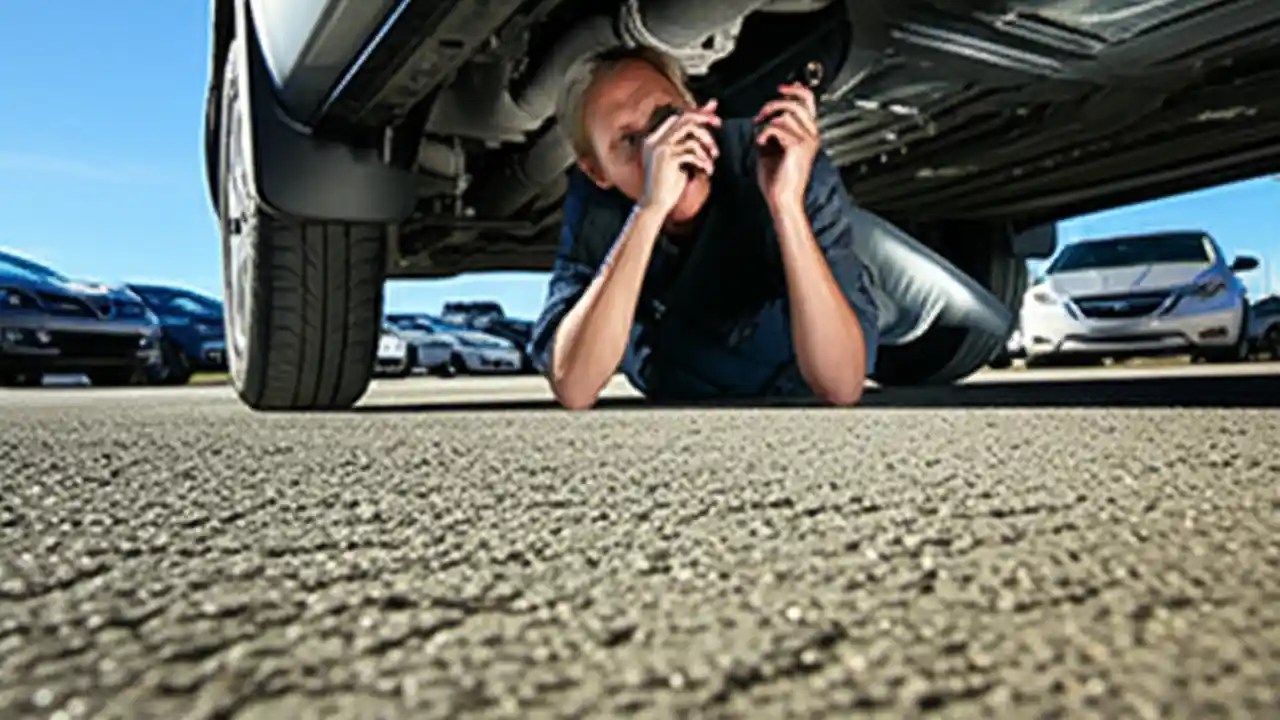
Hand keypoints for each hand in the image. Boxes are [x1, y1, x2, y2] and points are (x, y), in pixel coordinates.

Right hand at [639, 99, 720, 214]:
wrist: (655, 204)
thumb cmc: (669, 183)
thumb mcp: (680, 159)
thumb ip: (690, 141)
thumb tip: (705, 122)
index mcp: (655, 138)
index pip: (679, 117)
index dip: (699, 114)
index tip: (716, 122)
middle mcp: (655, 140)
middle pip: (685, 119)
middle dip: (706, 121)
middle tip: (720, 126)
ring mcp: (660, 149)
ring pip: (691, 135)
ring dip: (707, 144)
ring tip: (713, 158)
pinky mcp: (668, 159)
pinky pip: (692, 152)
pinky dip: (703, 160)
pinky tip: (707, 170)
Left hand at [754, 83, 819, 208]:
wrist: (783, 200)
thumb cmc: (777, 182)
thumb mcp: (772, 151)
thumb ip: (772, 133)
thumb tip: (763, 120)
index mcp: (808, 135)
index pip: (809, 103)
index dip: (797, 90)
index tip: (782, 87)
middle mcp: (811, 136)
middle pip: (799, 102)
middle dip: (776, 103)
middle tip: (761, 113)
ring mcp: (807, 140)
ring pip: (787, 113)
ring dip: (768, 120)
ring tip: (760, 132)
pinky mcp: (797, 146)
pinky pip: (778, 127)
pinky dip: (765, 132)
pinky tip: (761, 143)